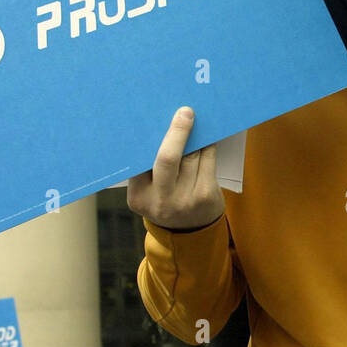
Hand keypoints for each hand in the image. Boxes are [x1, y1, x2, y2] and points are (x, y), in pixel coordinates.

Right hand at [127, 107, 224, 229]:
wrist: (189, 233)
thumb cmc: (166, 202)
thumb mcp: (149, 192)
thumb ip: (149, 169)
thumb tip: (162, 126)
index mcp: (138, 197)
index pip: (140, 162)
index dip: (148, 139)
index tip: (154, 119)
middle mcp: (160, 200)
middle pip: (167, 158)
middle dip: (177, 132)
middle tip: (185, 112)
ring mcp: (184, 199)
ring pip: (192, 156)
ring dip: (196, 137)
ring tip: (197, 123)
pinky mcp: (205, 196)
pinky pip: (208, 161)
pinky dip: (208, 146)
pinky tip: (208, 138)